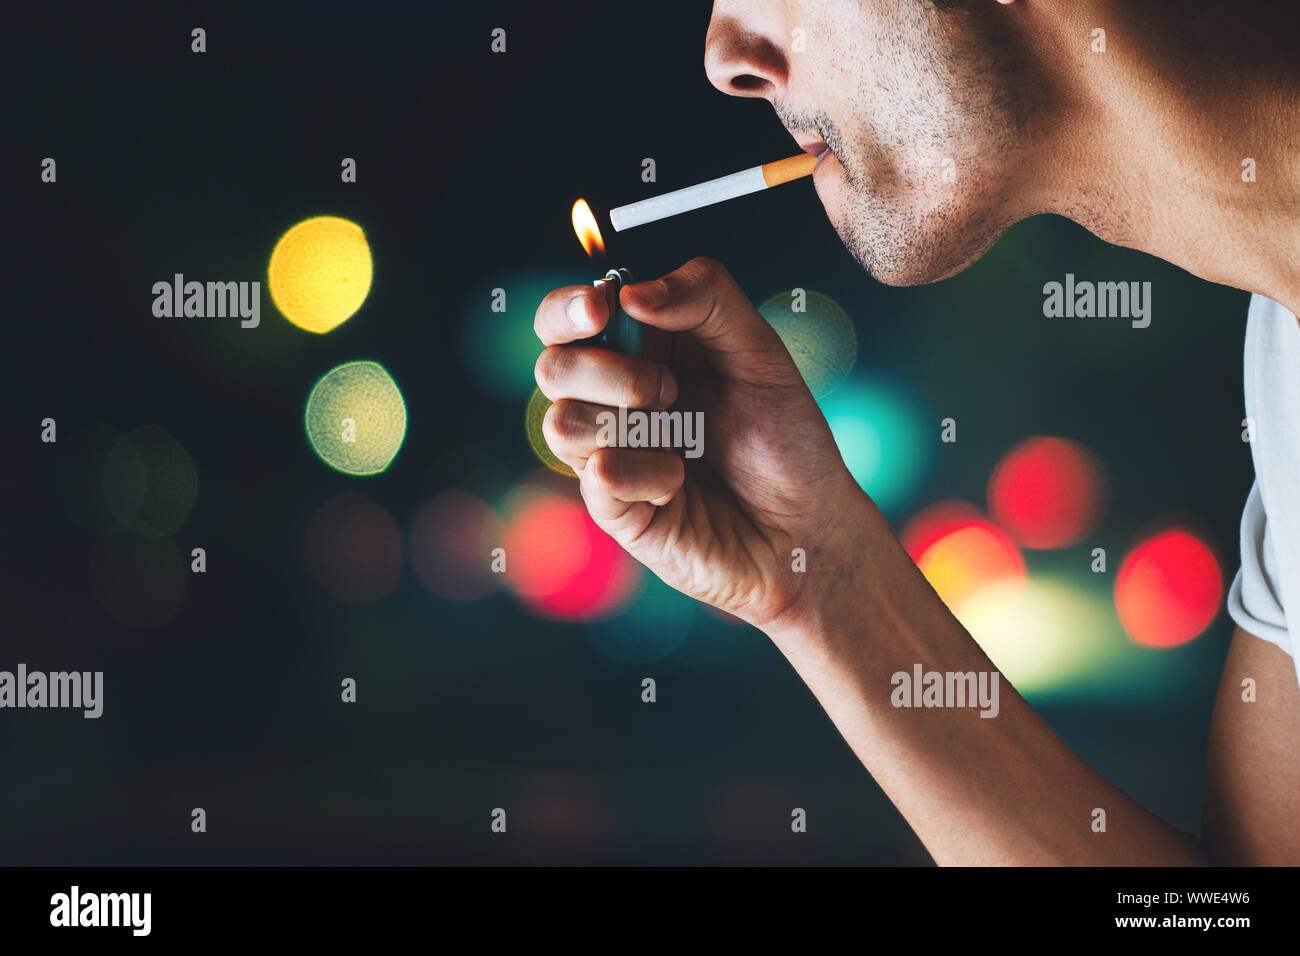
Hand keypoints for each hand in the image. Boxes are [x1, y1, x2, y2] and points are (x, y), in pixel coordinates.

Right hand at [533, 257, 871, 629]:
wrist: (809, 527)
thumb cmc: (785, 440)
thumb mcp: (759, 352)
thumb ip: (707, 298)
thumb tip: (628, 292)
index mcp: (638, 353)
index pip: (565, 320)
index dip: (566, 309)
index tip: (599, 308)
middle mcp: (612, 403)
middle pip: (552, 367)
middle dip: (607, 370)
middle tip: (669, 390)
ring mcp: (607, 457)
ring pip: (561, 423)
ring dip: (626, 421)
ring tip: (681, 439)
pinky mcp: (614, 510)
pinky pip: (600, 476)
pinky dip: (649, 473)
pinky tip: (680, 483)